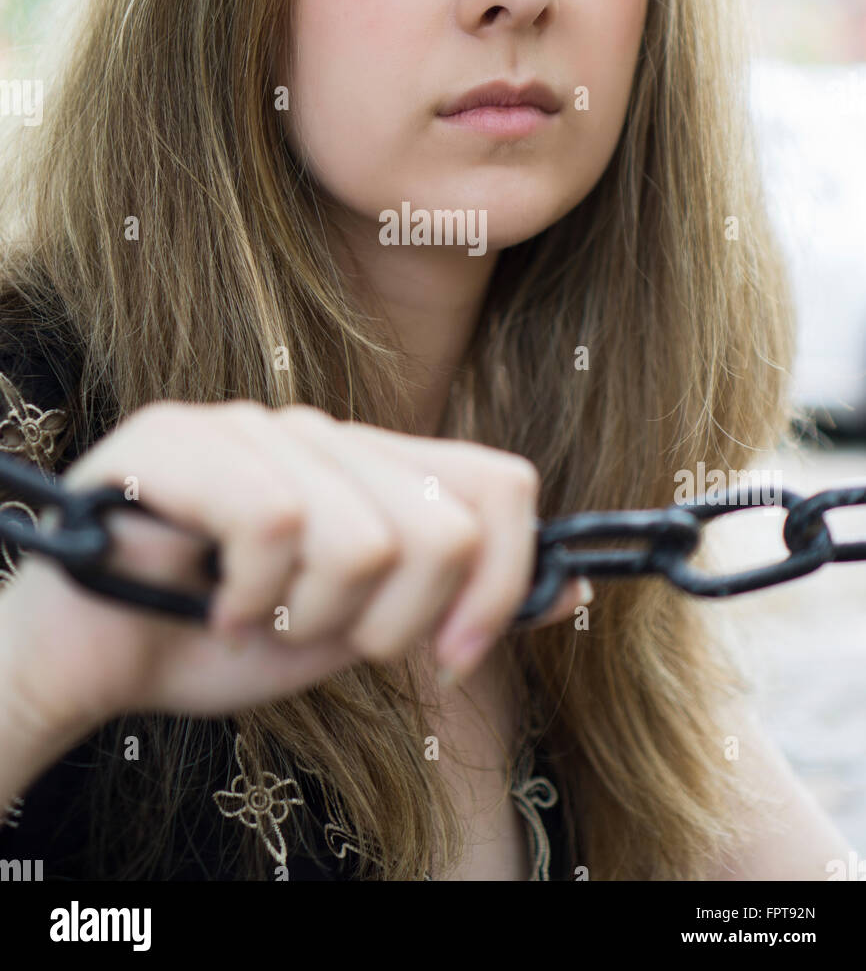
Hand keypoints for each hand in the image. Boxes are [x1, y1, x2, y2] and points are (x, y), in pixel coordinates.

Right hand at [2, 400, 590, 734]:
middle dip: (396, 625)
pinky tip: (214, 600)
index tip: (454, 655)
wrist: (96, 659)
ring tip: (259, 614)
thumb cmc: (223, 640)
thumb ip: (451, 604)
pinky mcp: (180, 438)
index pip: (500, 483)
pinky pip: (277, 525)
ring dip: (313, 617)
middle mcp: (322, 434)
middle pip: (444, 528)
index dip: (501, 579)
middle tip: (323, 633)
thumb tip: (570, 587)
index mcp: (370, 469)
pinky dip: (251, 597)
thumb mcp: (358, 632)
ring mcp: (251, 427)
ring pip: (367, 537)